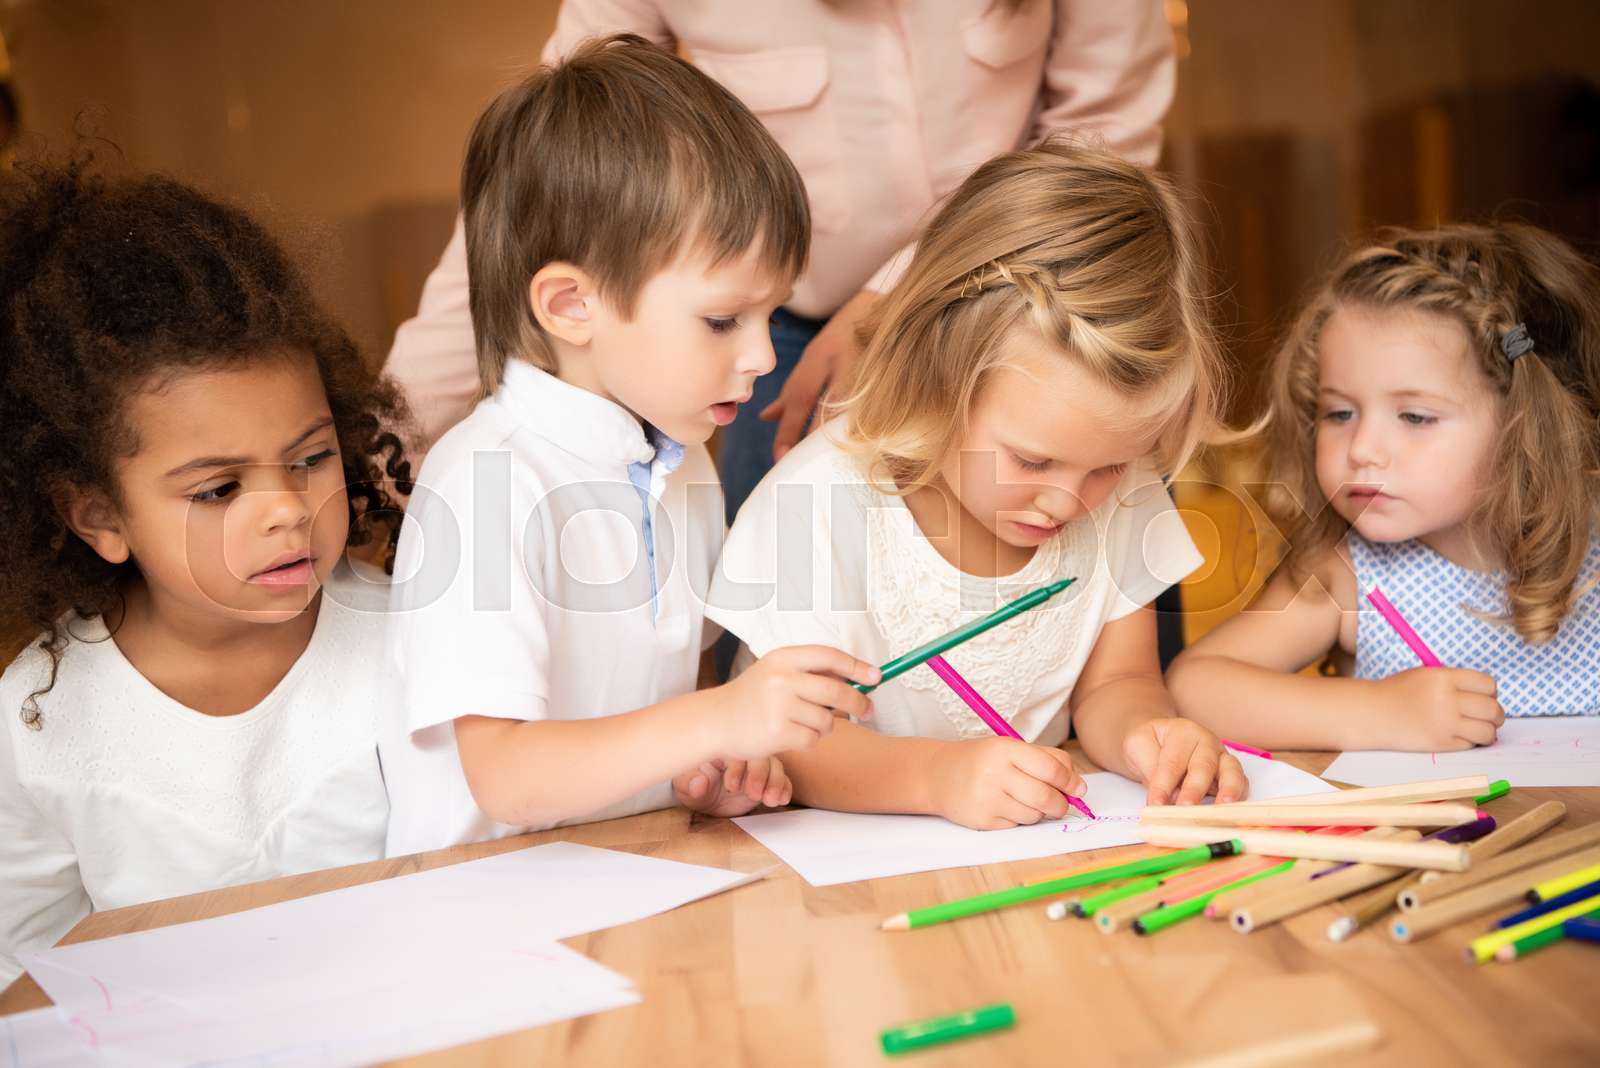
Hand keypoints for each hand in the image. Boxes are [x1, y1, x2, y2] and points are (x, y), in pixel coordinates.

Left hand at [673, 757, 790, 817]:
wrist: (706, 798)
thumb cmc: (695, 786)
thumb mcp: (685, 787)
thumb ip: (689, 784)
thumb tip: (698, 783)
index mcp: (723, 747)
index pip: (735, 749)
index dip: (737, 768)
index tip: (731, 787)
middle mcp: (744, 752)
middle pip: (759, 755)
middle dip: (759, 775)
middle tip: (754, 794)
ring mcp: (758, 765)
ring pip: (774, 765)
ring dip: (775, 782)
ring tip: (771, 800)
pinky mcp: (768, 778)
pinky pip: (782, 778)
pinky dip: (784, 787)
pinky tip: (782, 799)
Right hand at [711, 645, 879, 758]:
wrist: (717, 720)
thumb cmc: (754, 696)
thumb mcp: (777, 673)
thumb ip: (812, 672)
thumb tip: (859, 676)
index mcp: (783, 658)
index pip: (829, 657)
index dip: (857, 666)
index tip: (877, 676)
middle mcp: (781, 678)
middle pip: (837, 690)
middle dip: (859, 702)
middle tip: (868, 711)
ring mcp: (778, 706)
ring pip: (827, 720)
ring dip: (825, 727)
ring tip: (804, 724)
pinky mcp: (777, 732)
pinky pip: (814, 739)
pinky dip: (810, 741)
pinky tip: (791, 736)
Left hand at [760, 287, 877, 460]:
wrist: (887, 309)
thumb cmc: (843, 338)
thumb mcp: (813, 358)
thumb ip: (791, 391)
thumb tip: (766, 418)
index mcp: (822, 357)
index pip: (800, 399)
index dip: (789, 431)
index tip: (779, 458)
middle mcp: (847, 366)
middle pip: (829, 414)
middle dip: (813, 445)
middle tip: (800, 472)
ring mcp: (874, 377)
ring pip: (855, 420)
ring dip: (841, 447)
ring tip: (828, 473)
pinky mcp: (895, 388)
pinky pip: (880, 420)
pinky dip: (868, 440)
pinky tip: (861, 458)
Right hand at [929, 737, 1087, 830]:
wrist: (938, 775)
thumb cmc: (982, 760)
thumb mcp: (1010, 748)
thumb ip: (1047, 760)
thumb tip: (1079, 787)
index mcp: (1005, 749)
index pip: (1051, 769)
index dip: (1071, 782)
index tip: (1078, 789)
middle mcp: (995, 773)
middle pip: (1046, 797)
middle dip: (1061, 804)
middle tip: (1061, 803)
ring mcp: (987, 799)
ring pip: (1034, 815)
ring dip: (1038, 811)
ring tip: (1024, 799)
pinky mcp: (983, 820)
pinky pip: (1017, 825)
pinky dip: (1019, 818)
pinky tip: (1005, 806)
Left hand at [1124, 718, 1247, 805]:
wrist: (1157, 739)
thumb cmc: (1148, 742)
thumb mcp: (1138, 745)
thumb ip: (1150, 767)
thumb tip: (1169, 795)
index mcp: (1184, 732)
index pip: (1173, 761)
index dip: (1164, 784)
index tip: (1155, 804)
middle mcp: (1208, 743)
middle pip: (1204, 766)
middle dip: (1194, 789)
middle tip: (1185, 807)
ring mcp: (1222, 758)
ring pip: (1231, 772)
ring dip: (1228, 790)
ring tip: (1222, 807)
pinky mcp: (1230, 776)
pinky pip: (1241, 785)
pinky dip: (1239, 797)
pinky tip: (1230, 811)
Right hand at [1372, 667, 1503, 750]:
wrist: (1372, 713)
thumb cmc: (1398, 693)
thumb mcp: (1425, 676)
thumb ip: (1455, 682)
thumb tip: (1488, 697)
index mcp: (1444, 677)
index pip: (1488, 684)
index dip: (1490, 692)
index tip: (1484, 697)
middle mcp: (1447, 699)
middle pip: (1493, 709)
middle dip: (1496, 715)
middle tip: (1489, 718)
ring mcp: (1445, 723)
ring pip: (1488, 731)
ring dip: (1488, 732)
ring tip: (1478, 731)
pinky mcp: (1441, 743)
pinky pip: (1471, 745)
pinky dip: (1469, 743)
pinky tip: (1459, 737)